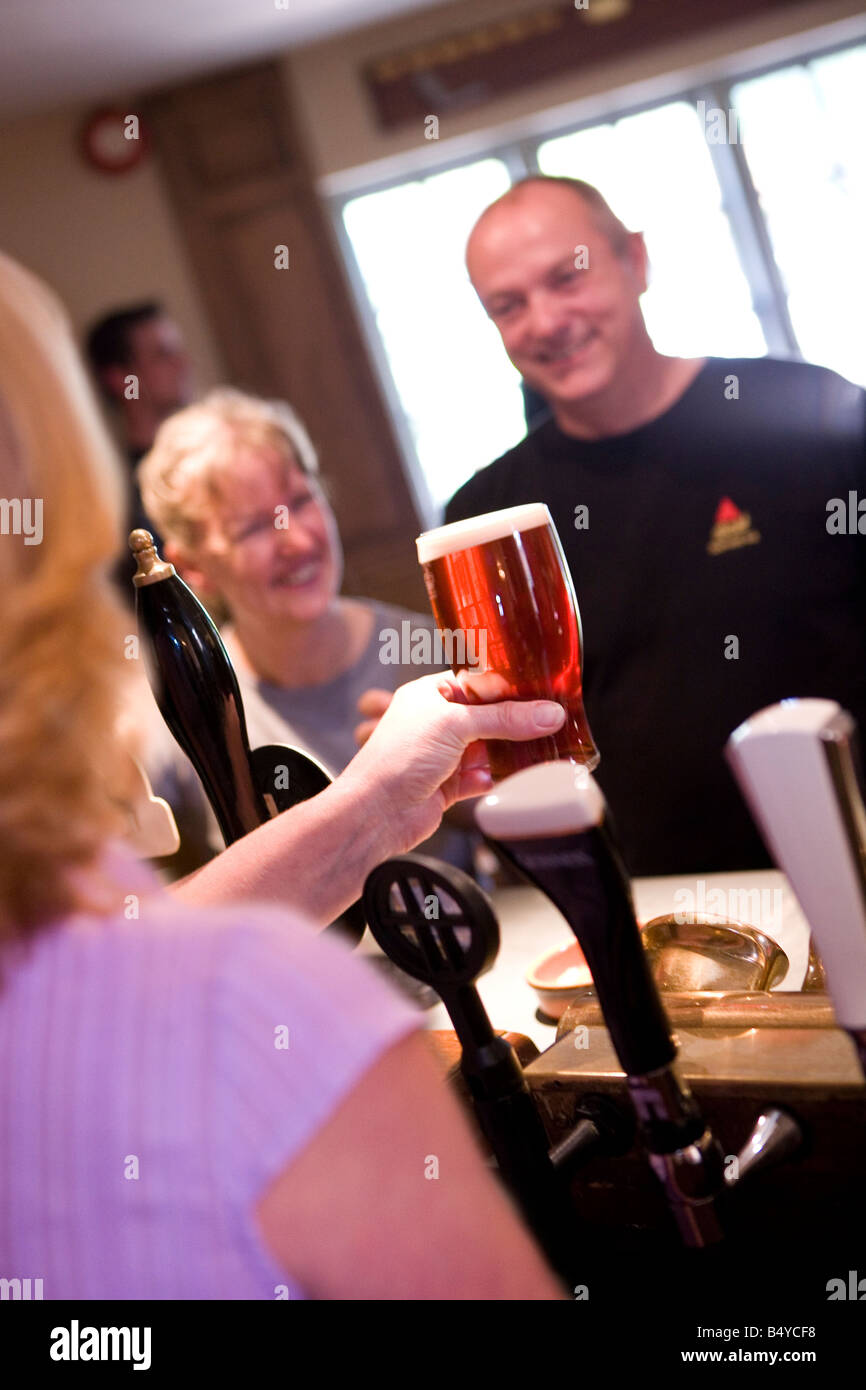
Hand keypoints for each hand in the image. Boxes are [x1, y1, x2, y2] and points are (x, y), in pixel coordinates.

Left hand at [341, 672, 565, 852]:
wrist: (377, 811)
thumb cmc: (399, 757)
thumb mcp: (456, 724)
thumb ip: (505, 720)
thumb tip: (548, 714)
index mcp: (431, 694)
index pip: (478, 683)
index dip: (508, 688)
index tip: (541, 692)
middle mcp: (436, 722)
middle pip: (487, 718)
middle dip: (513, 724)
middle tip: (547, 722)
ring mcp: (443, 755)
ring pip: (487, 749)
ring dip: (506, 753)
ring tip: (537, 749)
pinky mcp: (448, 785)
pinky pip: (480, 777)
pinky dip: (490, 779)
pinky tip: (500, 778)